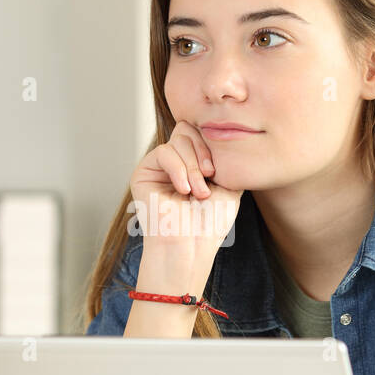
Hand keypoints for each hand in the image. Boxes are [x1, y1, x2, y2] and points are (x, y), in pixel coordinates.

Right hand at [129, 120, 243, 269]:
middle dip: (203, 153)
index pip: (200, 131)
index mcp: (193, 162)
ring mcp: (159, 167)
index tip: (219, 172)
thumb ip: (227, 157)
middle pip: (188, 130)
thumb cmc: (211, 221)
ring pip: (178, 140)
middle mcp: (175, 162)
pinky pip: (164, 152)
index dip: (212, 144)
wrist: (190, 244)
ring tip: (198, 192)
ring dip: (193, 167)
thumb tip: (226, 132)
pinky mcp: (143, 172)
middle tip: (210, 179)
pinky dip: (179, 170)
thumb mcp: (231, 183)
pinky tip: (183, 191)